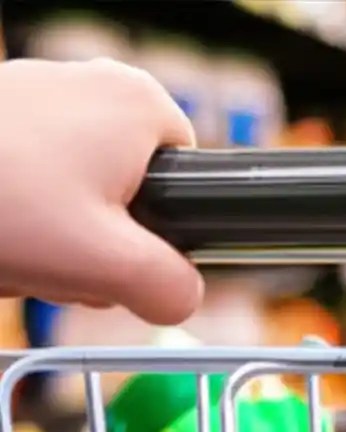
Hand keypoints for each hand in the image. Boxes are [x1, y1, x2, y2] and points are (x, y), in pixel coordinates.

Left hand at [0, 58, 201, 324]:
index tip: (109, 259)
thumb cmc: (0, 203)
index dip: (156, 238)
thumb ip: (168, 287)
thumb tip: (184, 299)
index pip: (193, 186)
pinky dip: (15, 209)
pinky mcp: (1, 110)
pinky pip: (31, 174)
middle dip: (95, 242)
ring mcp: (42, 91)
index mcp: (143, 106)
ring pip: (76, 190)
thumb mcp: (102, 264)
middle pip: (130, 192)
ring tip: (13, 244)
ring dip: (51, 233)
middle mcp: (98, 84)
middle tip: (55, 261)